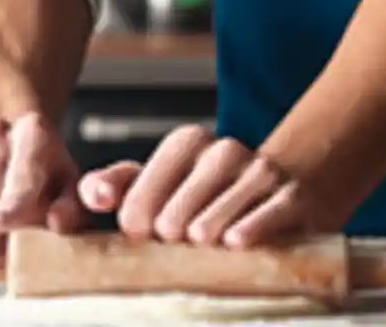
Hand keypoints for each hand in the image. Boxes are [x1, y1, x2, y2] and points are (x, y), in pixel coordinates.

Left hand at [79, 125, 329, 247]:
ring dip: (204, 240)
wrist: (287, 189)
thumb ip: (112, 185)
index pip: (140, 195)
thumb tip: (93, 196)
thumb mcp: (156, 182)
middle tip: (180, 241)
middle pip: (173, 216)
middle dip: (170, 237)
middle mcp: (222, 150)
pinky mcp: (291, 196)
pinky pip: (261, 218)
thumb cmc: (208, 193)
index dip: (137, 224)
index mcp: (185, 142)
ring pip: (213, 221)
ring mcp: (259, 171)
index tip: (144, 233)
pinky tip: (234, 242)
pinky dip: (246, 232)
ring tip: (206, 243)